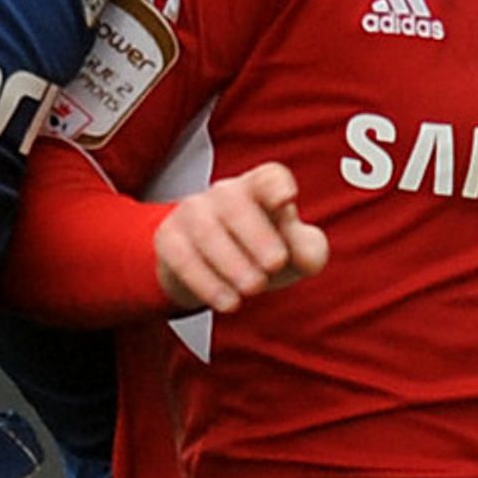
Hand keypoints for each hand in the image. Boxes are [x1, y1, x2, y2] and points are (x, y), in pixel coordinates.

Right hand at [154, 161, 329, 313]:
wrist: (216, 271)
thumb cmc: (266, 250)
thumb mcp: (295, 250)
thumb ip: (308, 250)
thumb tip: (306, 258)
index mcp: (262, 186)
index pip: (270, 176)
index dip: (277, 184)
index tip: (287, 200)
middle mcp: (226, 192)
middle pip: (237, 204)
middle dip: (257, 235)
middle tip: (276, 265)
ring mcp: (193, 212)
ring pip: (207, 232)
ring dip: (232, 262)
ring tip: (254, 289)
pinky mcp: (169, 238)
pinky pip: (182, 258)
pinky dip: (206, 282)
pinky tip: (229, 302)